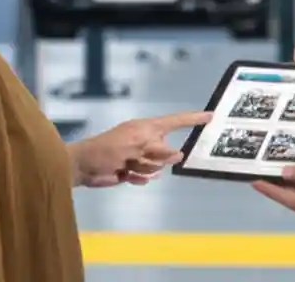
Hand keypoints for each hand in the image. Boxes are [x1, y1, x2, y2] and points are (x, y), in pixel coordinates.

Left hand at [70, 110, 212, 187]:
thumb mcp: (134, 145)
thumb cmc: (106, 150)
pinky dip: (139, 178)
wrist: (84, 167)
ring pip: (159, 166)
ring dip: (145, 169)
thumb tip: (178, 154)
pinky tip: (126, 175)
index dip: (193, 119)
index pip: (176, 122)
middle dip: (157, 158)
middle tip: (136, 158)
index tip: (211, 116)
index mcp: (147, 127)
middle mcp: (146, 139)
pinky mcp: (134, 170)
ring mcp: (140, 155)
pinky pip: (148, 177)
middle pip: (168, 150)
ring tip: (127, 166)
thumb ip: (157, 149)